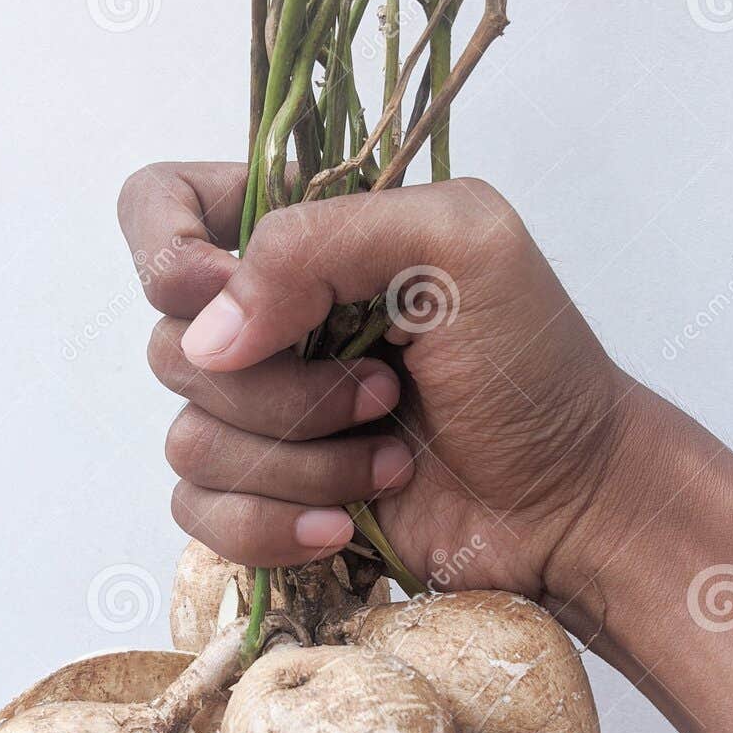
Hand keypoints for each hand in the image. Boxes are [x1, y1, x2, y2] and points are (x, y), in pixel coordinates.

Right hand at [117, 161, 639, 604]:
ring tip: (391, 457)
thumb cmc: (537, 365)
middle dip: (283, 386)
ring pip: (189, 440)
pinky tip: (343, 525)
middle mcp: (266, 322)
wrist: (572, 503)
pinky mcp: (268, 499)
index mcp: (301, 238)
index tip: (230, 296)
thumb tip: (211, 332)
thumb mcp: (461, 243)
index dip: (167, 252)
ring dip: (300, 461)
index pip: (160, 206)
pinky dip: (270, 526)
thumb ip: (323, 240)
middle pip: (171, 346)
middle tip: (388, 389)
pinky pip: (199, 514)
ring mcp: (262, 416)